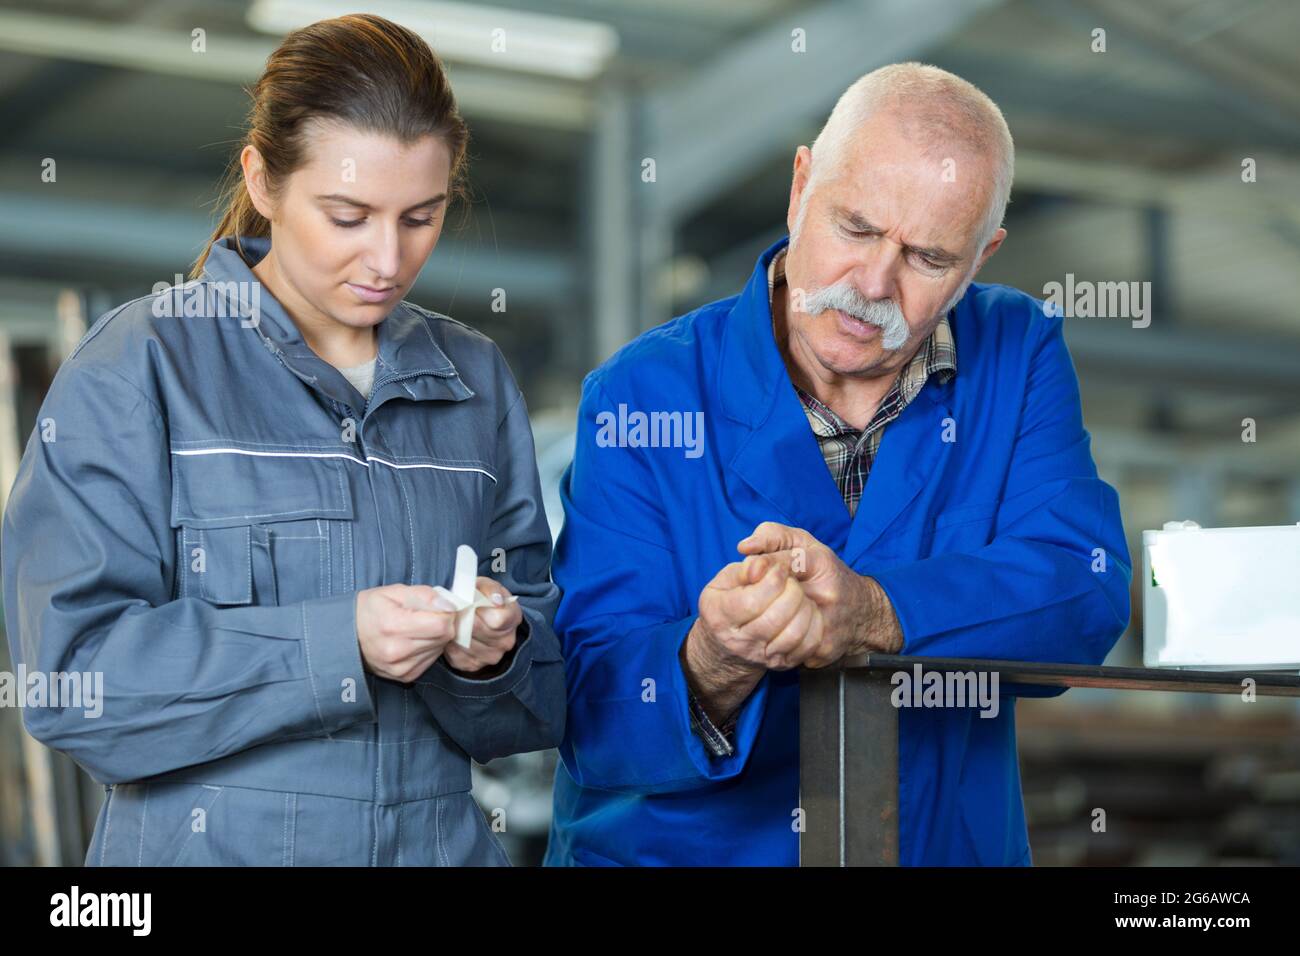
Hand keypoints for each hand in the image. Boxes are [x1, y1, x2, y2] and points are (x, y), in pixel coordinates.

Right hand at [355, 584, 458, 682]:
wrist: (347, 635)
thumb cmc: (372, 609)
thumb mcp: (395, 591)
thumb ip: (425, 595)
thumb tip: (450, 605)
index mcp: (394, 625)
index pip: (441, 624)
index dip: (446, 613)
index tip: (439, 607)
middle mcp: (397, 651)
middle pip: (443, 637)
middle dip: (442, 624)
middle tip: (427, 616)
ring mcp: (400, 668)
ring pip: (439, 649)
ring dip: (435, 637)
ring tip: (416, 629)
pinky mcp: (404, 677)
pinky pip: (430, 660)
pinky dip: (428, 649)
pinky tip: (413, 642)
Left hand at [440, 577, 522, 675]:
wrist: (484, 621)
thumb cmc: (484, 600)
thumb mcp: (487, 587)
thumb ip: (490, 589)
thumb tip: (495, 600)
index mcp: (512, 618)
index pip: (497, 619)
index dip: (479, 609)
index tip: (470, 603)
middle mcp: (505, 642)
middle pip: (476, 630)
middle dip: (463, 618)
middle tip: (457, 610)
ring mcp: (490, 656)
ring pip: (464, 642)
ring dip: (455, 631)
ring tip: (455, 621)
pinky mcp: (473, 665)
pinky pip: (455, 654)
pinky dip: (450, 643)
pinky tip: (453, 634)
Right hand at [694, 553, 824, 672]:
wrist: (727, 645)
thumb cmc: (728, 602)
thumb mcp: (725, 581)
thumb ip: (744, 569)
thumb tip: (761, 565)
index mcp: (719, 616)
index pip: (752, 602)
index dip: (773, 581)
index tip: (780, 568)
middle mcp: (738, 642)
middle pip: (775, 618)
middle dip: (792, 592)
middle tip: (792, 580)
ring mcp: (762, 656)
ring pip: (794, 634)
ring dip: (805, 608)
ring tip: (801, 595)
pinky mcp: (782, 664)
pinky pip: (808, 646)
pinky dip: (814, 625)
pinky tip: (808, 611)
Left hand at [737, 521, 902, 666]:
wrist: (863, 612)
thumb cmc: (825, 573)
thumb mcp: (803, 544)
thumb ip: (773, 535)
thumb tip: (744, 547)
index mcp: (820, 563)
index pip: (783, 563)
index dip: (761, 568)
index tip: (750, 573)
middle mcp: (827, 594)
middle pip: (778, 599)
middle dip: (759, 599)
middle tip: (752, 600)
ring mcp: (826, 623)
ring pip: (780, 629)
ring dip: (764, 625)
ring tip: (759, 619)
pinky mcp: (824, 648)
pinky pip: (789, 649)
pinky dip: (776, 644)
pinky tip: (773, 637)